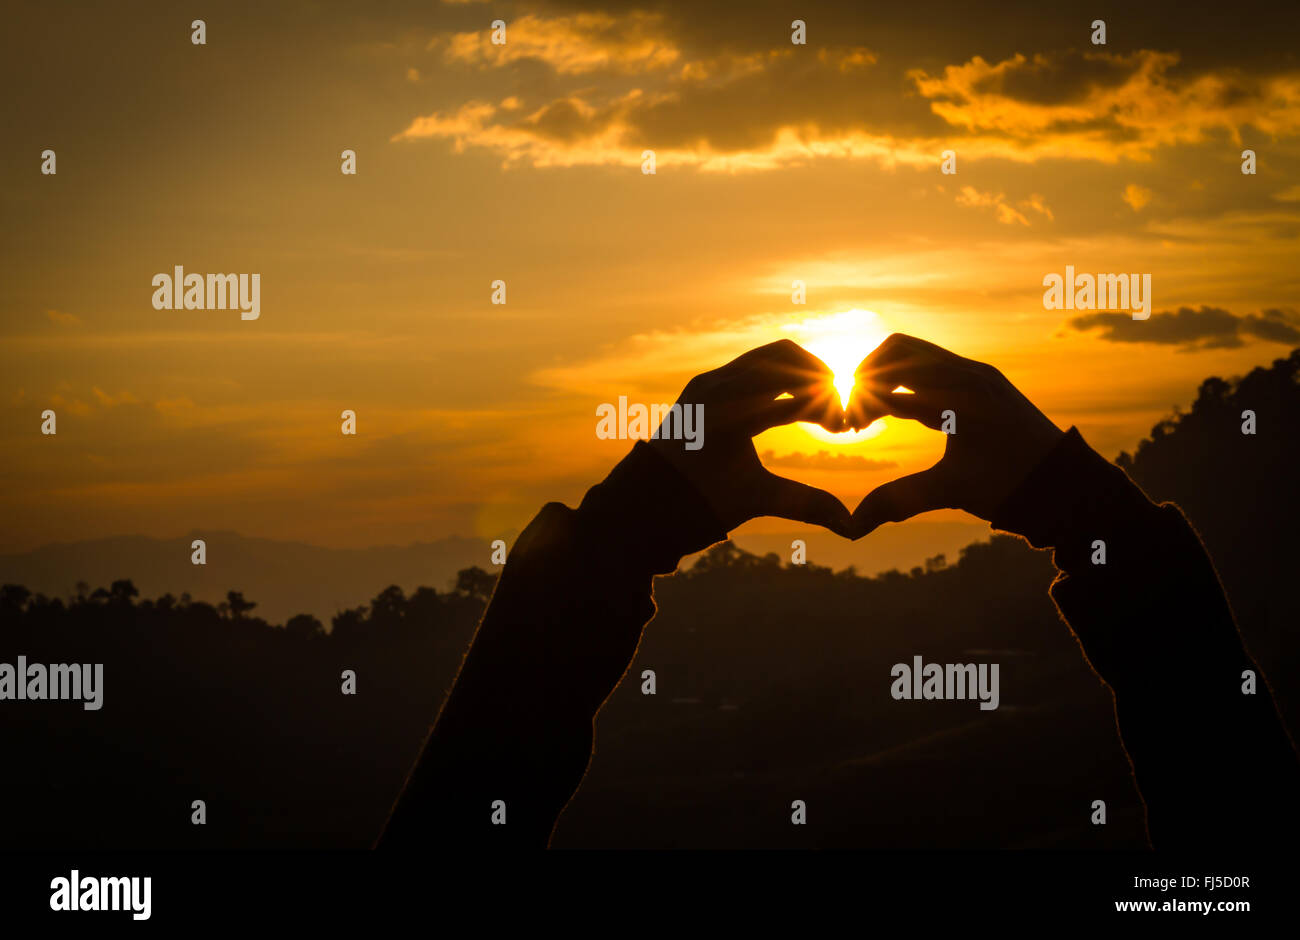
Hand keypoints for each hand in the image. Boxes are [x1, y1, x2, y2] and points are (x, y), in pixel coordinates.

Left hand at [648, 339, 853, 536]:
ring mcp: (706, 382)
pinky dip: (775, 375)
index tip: (846, 428)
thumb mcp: (755, 499)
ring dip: (797, 373)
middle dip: (817, 379)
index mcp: (729, 414)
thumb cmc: (697, 503)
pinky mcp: (702, 386)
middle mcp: (716, 388)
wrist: (642, 503)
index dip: (827, 408)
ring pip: (766, 358)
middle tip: (837, 408)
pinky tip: (792, 401)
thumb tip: (852, 527)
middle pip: (785, 358)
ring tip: (820, 404)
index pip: (794, 394)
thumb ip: (806, 503)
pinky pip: (748, 366)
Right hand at [846, 333, 1064, 535]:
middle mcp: (968, 373)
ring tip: (870, 415)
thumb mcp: (951, 490)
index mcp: (957, 391)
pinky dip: (909, 383)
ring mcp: (978, 376)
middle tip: (853, 415)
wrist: (1070, 484)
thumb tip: (851, 527)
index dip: (859, 401)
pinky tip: (899, 412)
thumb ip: (897, 500)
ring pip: (917, 356)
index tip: (846, 429)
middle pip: (898, 350)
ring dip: (888, 377)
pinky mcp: (985, 385)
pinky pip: (935, 368)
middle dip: (867, 377)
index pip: (889, 376)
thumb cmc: (1014, 485)